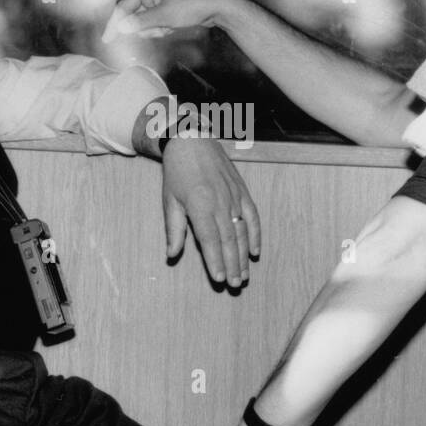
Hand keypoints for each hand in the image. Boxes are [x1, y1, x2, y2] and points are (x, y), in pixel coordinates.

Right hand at [103, 0, 229, 39]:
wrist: (215, 6)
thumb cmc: (190, 7)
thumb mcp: (164, 17)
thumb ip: (141, 22)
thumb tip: (121, 28)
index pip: (123, 6)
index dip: (114, 24)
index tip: (107, 40)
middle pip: (132, 15)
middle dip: (143, 28)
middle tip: (159, 30)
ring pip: (142, 22)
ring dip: (153, 29)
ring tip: (168, 27)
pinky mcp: (163, 8)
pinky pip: (152, 23)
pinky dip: (159, 29)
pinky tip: (172, 27)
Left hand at [161, 137, 260, 285]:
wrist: (193, 140)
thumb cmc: (177, 172)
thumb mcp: (170, 200)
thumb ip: (174, 229)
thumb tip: (172, 254)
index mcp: (200, 205)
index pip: (209, 239)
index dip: (215, 260)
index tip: (218, 278)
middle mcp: (220, 202)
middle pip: (229, 240)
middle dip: (232, 265)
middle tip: (234, 285)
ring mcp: (234, 197)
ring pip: (242, 232)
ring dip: (244, 256)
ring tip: (243, 276)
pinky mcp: (242, 192)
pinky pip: (253, 216)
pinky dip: (256, 235)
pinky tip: (255, 252)